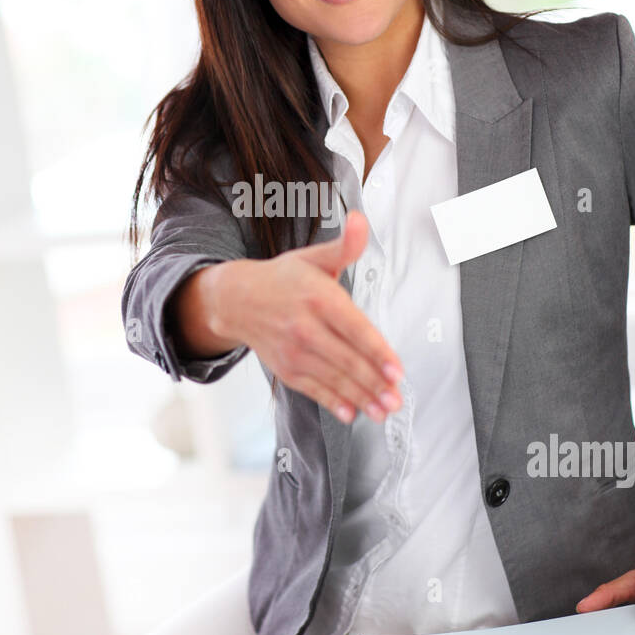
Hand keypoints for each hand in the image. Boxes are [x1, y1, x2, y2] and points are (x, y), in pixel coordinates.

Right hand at [214, 209, 402, 423]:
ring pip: (333, 379)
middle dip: (374, 383)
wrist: (237, 300)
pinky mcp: (287, 369)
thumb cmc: (284, 279)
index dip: (377, 352)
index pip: (354, 328)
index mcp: (318, 297)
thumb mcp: (315, 258)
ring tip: (383, 410)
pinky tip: (351, 414)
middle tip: (397, 399)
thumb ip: (345, 246)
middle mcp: (305, 327)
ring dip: (361, 398)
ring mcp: (294, 351)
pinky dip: (333, 403)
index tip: (396, 370)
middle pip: (346, 360)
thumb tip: (361, 221)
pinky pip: (314, 390)